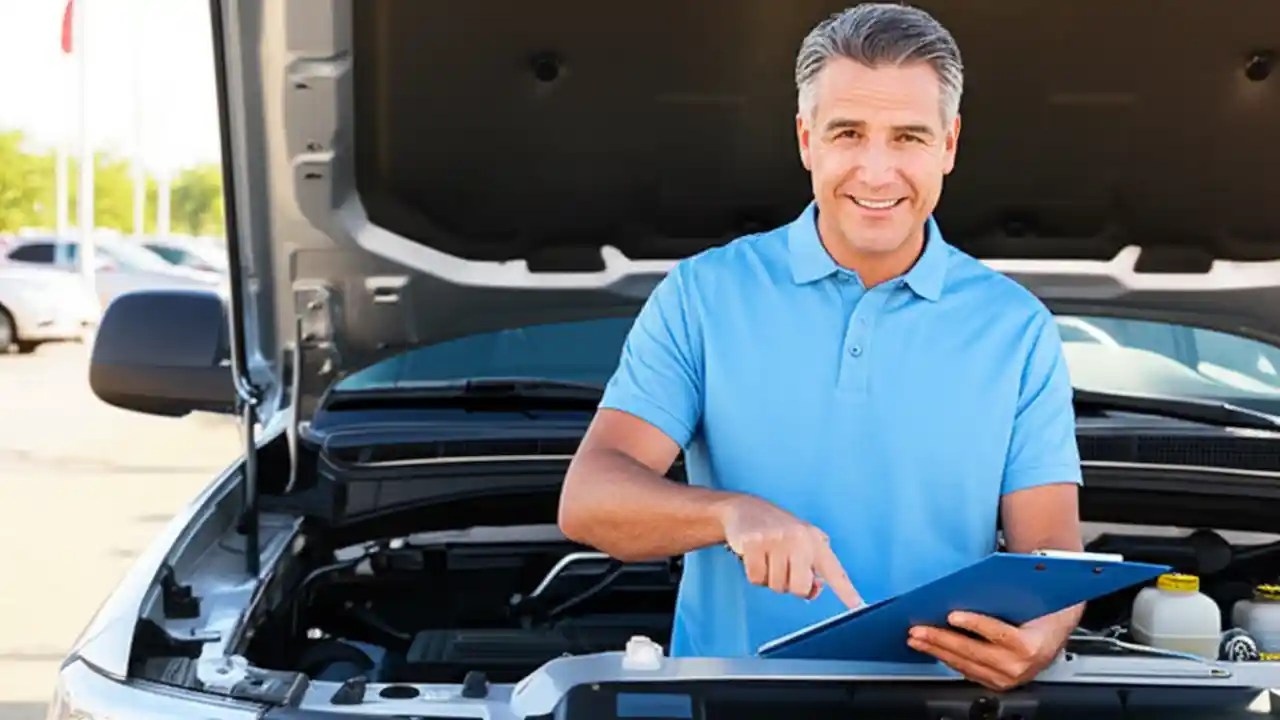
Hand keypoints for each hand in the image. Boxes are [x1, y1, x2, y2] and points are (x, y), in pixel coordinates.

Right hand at [717, 494, 861, 607]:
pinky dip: (754, 574)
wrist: (744, 508)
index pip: (834, 570)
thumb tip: (813, 591)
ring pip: (776, 585)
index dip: (846, 591)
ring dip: (770, 579)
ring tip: (767, 558)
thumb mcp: (801, 546)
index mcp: (815, 541)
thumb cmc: (777, 531)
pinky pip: (757, 578)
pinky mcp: (754, 542)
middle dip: (790, 585)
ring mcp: (776, 539)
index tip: (858, 606)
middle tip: (782, 568)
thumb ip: (811, 569)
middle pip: (800, 587)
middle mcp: (800, 539)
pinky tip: (754, 557)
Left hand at [907, 611, 1069, 690]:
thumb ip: (1006, 595)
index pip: (998, 633)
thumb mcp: (1030, 601)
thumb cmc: (1043, 613)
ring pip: (966, 664)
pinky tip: (934, 650)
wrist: (1056, 635)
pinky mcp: (998, 683)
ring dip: (937, 651)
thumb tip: (972, 585)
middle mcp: (1018, 665)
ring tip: (917, 640)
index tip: (951, 615)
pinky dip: (948, 659)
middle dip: (941, 640)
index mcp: (1029, 644)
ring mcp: (1008, 677)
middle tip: (918, 630)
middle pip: (973, 651)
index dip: (973, 623)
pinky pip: (968, 671)